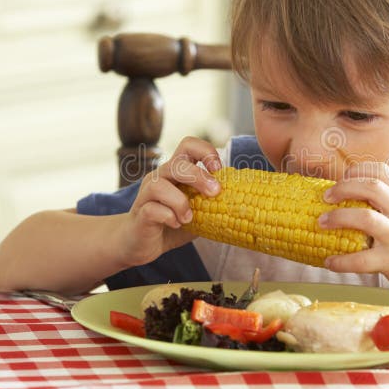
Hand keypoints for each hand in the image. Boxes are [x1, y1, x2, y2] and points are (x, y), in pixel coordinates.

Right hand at [121, 136, 221, 265]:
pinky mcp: (140, 213)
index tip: (219, 170)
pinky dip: (169, 217)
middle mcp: (160, 177)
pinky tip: (176, 224)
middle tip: (214, 193)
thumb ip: (215, 203)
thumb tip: (248, 202)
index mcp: (176, 171)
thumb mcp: (199, 211)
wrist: (139, 243)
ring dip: (181, 201)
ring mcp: (147, 194)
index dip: (206, 151)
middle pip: (177, 163)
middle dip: (199, 176)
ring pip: (160, 184)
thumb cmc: (172, 223)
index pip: (189, 145)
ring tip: (189, 218)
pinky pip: (153, 209)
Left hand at [320, 161, 388, 306]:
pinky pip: (361, 260)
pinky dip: (341, 261)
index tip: (340, 179)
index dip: (356, 171)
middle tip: (325, 197)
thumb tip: (352, 203)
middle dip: (343, 188)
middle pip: (371, 187)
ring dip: (338, 218)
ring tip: (321, 223)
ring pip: (365, 218)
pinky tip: (329, 261)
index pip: (381, 171)